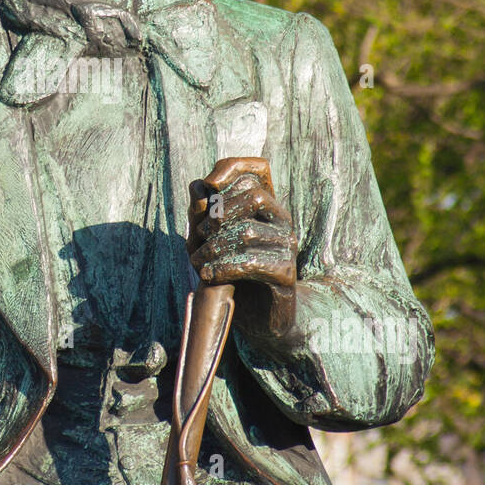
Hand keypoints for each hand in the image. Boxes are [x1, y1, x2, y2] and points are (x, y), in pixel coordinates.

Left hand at [187, 157, 296, 337]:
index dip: (233, 167)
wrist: (256, 317)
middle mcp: (281, 220)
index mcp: (264, 205)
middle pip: (254, 196)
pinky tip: (207, 276)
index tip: (208, 184)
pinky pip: (252, 262)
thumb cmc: (231, 272)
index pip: (257, 169)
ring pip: (248, 231)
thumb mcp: (208, 241)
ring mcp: (287, 245)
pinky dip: (223, 267)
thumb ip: (202, 214)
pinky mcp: (286, 273)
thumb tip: (198, 187)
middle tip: (199, 236)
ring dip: (214, 247)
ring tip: (197, 262)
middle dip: (219, 214)